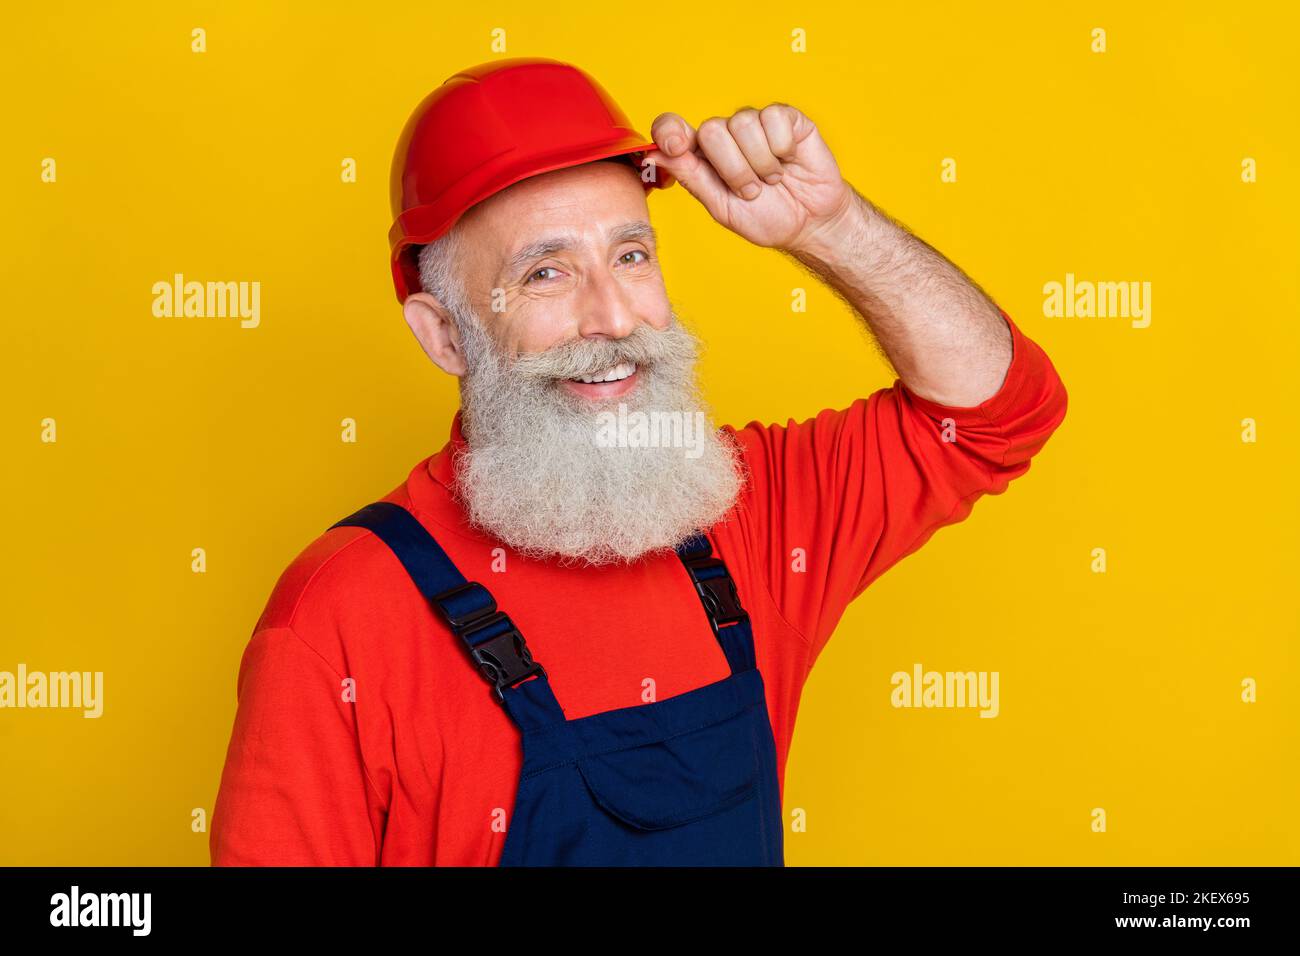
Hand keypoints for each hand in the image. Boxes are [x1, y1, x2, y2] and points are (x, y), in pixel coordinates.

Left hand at [646, 103, 856, 255]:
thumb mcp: (720, 206)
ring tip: (772, 179)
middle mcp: (727, 134)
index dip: (670, 131)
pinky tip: (789, 161)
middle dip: (733, 169)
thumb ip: (689, 176)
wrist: (810, 223)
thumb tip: (653, 154)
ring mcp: (756, 123)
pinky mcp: (786, 118)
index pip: (673, 128)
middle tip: (752, 190)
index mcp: (703, 156)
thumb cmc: (767, 217)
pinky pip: (773, 118)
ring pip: (742, 124)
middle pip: (711, 130)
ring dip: (759, 163)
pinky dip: (782, 148)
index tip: (675, 145)